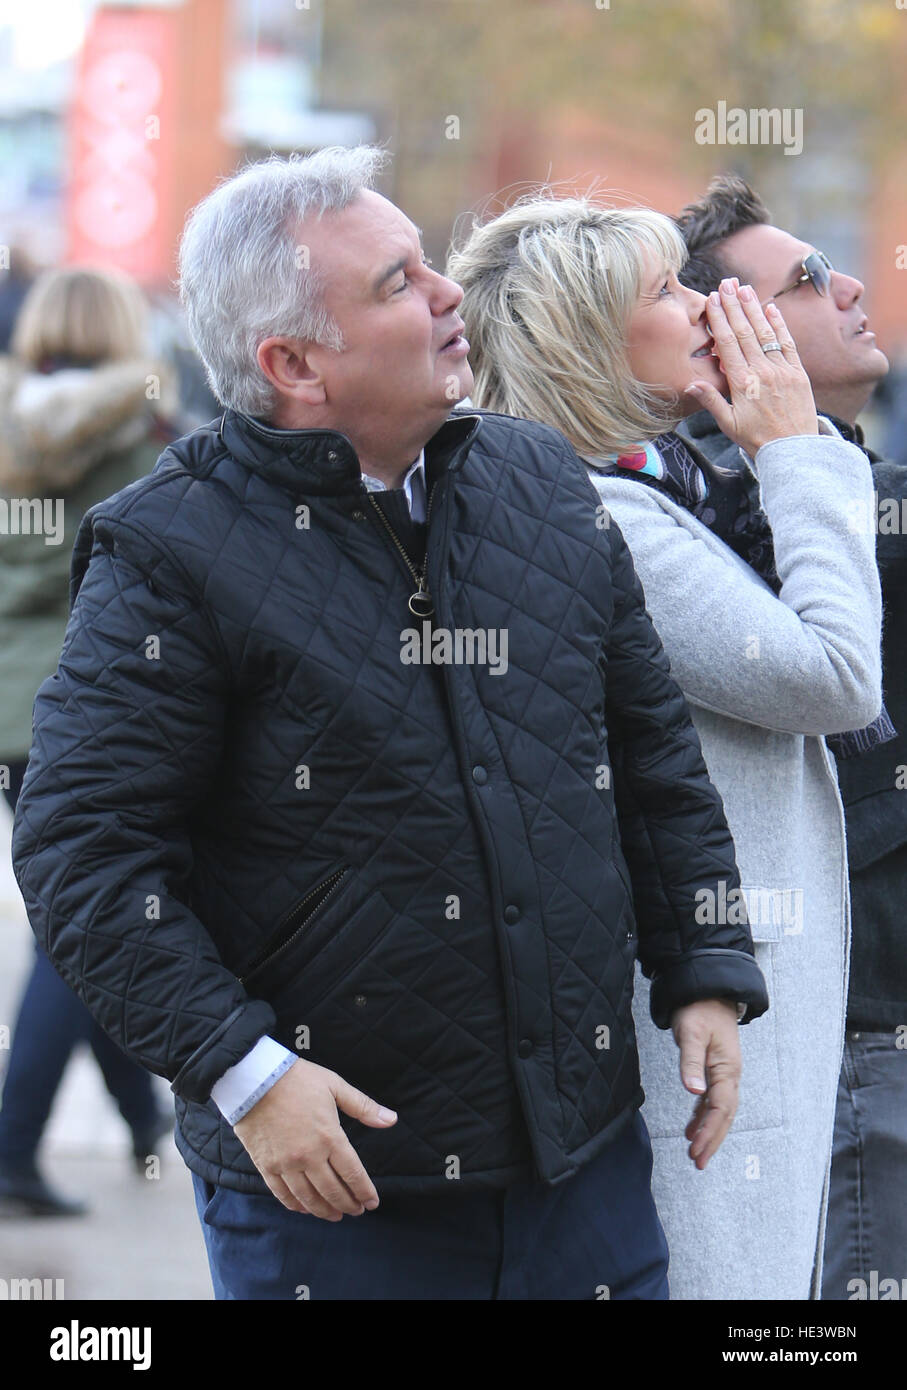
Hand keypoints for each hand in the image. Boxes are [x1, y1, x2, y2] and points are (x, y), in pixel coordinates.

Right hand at [233, 1057, 396, 1220]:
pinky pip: (282, 1194)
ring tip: (335, 1215)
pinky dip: (296, 1205)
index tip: (372, 1203)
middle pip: (333, 1191)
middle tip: (357, 1211)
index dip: (364, 1191)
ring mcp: (286, 1164)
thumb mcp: (335, 1086)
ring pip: (309, 1198)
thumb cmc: (298, 1079)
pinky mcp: (266, 1166)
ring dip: (325, 1210)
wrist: (255, 1078)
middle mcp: (309, 1156)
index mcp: (330, 1137)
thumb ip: (363, 1107)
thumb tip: (392, 1120)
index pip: (353, 1174)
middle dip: (348, 1204)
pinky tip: (305, 1209)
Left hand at [670, 998, 740, 1169]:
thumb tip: (693, 1091)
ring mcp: (724, 1072)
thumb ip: (691, 1062)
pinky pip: (713, 1100)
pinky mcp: (715, 1069)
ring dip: (708, 1131)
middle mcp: (729, 1074)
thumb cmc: (699, 1009)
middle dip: (712, 1140)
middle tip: (698, 1162)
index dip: (709, 1130)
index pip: (720, 1108)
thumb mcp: (691, 1033)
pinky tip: (692, 1127)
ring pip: (719, 1110)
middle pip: (724, 1115)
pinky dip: (703, 1116)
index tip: (696, 1149)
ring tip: (695, 1152)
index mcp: (727, 1069)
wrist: (708, 990)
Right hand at [685, 277, 818, 457]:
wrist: (793, 450)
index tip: (713, 300)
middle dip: (734, 305)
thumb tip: (691, 383)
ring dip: (754, 308)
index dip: (720, 319)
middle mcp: (762, 372)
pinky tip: (771, 308)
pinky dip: (779, 324)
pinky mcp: (798, 372)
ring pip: (765, 332)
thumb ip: (710, 401)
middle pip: (745, 332)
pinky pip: (787, 343)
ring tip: (745, 288)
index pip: (728, 344)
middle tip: (726, 284)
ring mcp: (782, 370)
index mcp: (742, 384)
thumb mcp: (728, 425)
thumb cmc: (757, 440)